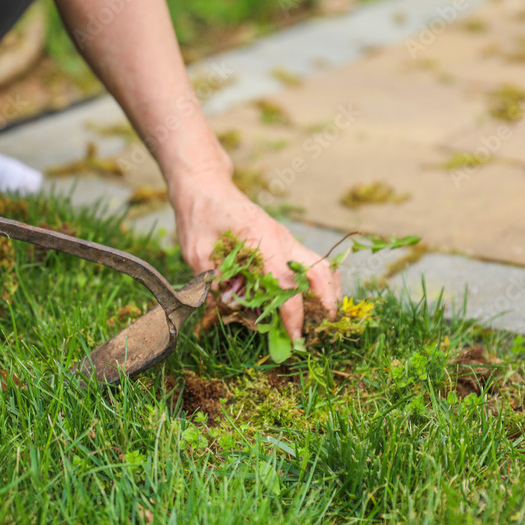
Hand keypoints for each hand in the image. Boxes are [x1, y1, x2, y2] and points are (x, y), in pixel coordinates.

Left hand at [170, 167, 341, 340]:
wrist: (206, 186)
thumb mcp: (196, 251)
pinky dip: (321, 281)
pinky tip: (318, 299)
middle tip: (321, 329)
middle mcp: (281, 238)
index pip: (285, 283)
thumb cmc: (200, 216)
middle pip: (318, 271)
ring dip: (328, 292)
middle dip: (326, 302)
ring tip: (324, 318)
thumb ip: (212, 280)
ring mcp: (286, 238)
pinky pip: (312, 261)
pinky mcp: (285, 241)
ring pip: (321, 265)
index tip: (295, 337)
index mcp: (260, 239)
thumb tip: (229, 307)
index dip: (293, 313)